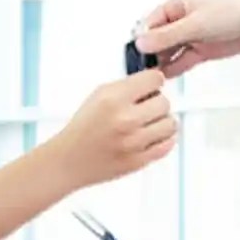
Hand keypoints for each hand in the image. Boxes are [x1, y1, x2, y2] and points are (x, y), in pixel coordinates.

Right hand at [39, 69, 177, 188]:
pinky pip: (167, 145)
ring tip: (149, 123)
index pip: (154, 79)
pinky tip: (152, 136)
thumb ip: (127, 87)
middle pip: (165, 102)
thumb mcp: (98, 96)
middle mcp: (125, 119)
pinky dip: (163, 139)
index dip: (153, 82)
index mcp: (113, 99)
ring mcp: (133, 142)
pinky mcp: (139, 160)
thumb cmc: (82, 128)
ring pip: (170, 123)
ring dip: (162, 122)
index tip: (150, 86)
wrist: (69, 160)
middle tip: (145, 108)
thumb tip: (155, 81)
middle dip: (156, 103)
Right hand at [133, 0, 239, 77]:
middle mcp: (182, 19)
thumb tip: (142, 42)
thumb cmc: (235, 11)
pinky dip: (173, 68)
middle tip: (144, 68)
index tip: (137, 54)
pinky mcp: (201, 50)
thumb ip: (167, 36)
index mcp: (177, 4)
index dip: (143, 38)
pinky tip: (165, 76)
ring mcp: (191, 35)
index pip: (150, 22)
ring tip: (153, 76)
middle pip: (157, 38)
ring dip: (161, 62)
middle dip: (151, 53)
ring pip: (168, 51)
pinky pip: (181, 60)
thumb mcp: (196, 24)